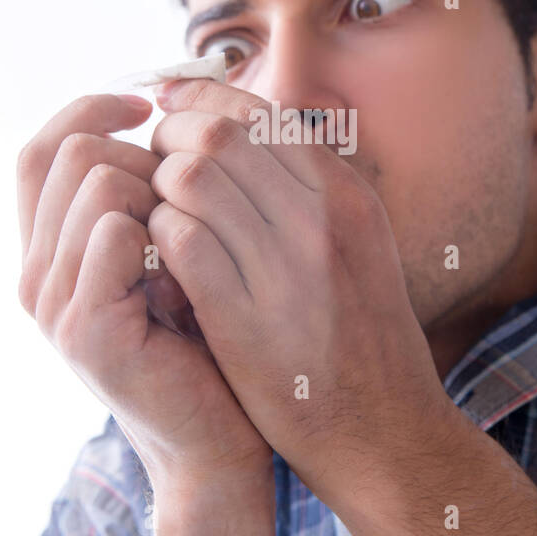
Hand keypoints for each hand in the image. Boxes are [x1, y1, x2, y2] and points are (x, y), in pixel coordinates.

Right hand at [17, 92, 273, 488]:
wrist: (218, 436)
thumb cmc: (207, 339)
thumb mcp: (169, 251)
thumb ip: (147, 195)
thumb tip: (162, 110)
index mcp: (49, 251)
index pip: (43, 148)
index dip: (91, 109)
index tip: (149, 107)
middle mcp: (35, 274)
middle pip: (74, 153)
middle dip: (145, 160)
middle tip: (188, 211)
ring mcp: (52, 304)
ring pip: (101, 183)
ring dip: (163, 198)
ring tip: (192, 251)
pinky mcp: (85, 329)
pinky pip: (116, 230)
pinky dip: (168, 233)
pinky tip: (191, 277)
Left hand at [146, 79, 451, 502]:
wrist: (385, 433)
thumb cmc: (362, 337)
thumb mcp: (359, 247)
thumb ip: (311, 190)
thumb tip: (251, 129)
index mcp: (349, 197)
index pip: (263, 114)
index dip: (204, 102)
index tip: (171, 106)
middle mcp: (323, 220)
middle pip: (222, 135)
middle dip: (172, 137)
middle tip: (152, 159)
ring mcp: (286, 269)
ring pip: (192, 179)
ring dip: (157, 186)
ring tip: (154, 208)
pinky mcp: (246, 319)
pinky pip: (181, 240)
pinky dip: (156, 234)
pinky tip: (157, 252)